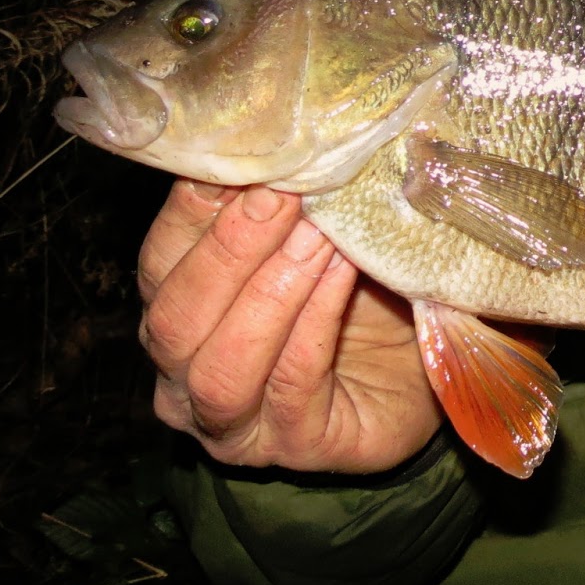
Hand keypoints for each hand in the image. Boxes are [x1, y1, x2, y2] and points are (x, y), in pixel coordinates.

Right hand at [137, 179, 440, 471]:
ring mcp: (231, 423)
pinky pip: (291, 386)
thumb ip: (287, 200)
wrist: (424, 363)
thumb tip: (284, 136)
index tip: (247, 158)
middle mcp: (183, 373)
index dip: (194, 207)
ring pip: (221, 364)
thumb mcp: (321, 232)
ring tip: (321, 236)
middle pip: (175, 315)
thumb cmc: (360, 290)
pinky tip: (345, 275)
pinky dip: (315, 324)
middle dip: (229, 249)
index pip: (160, 258)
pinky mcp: (293, 449)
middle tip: (284, 195)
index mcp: (177, 308)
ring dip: (272, 290)